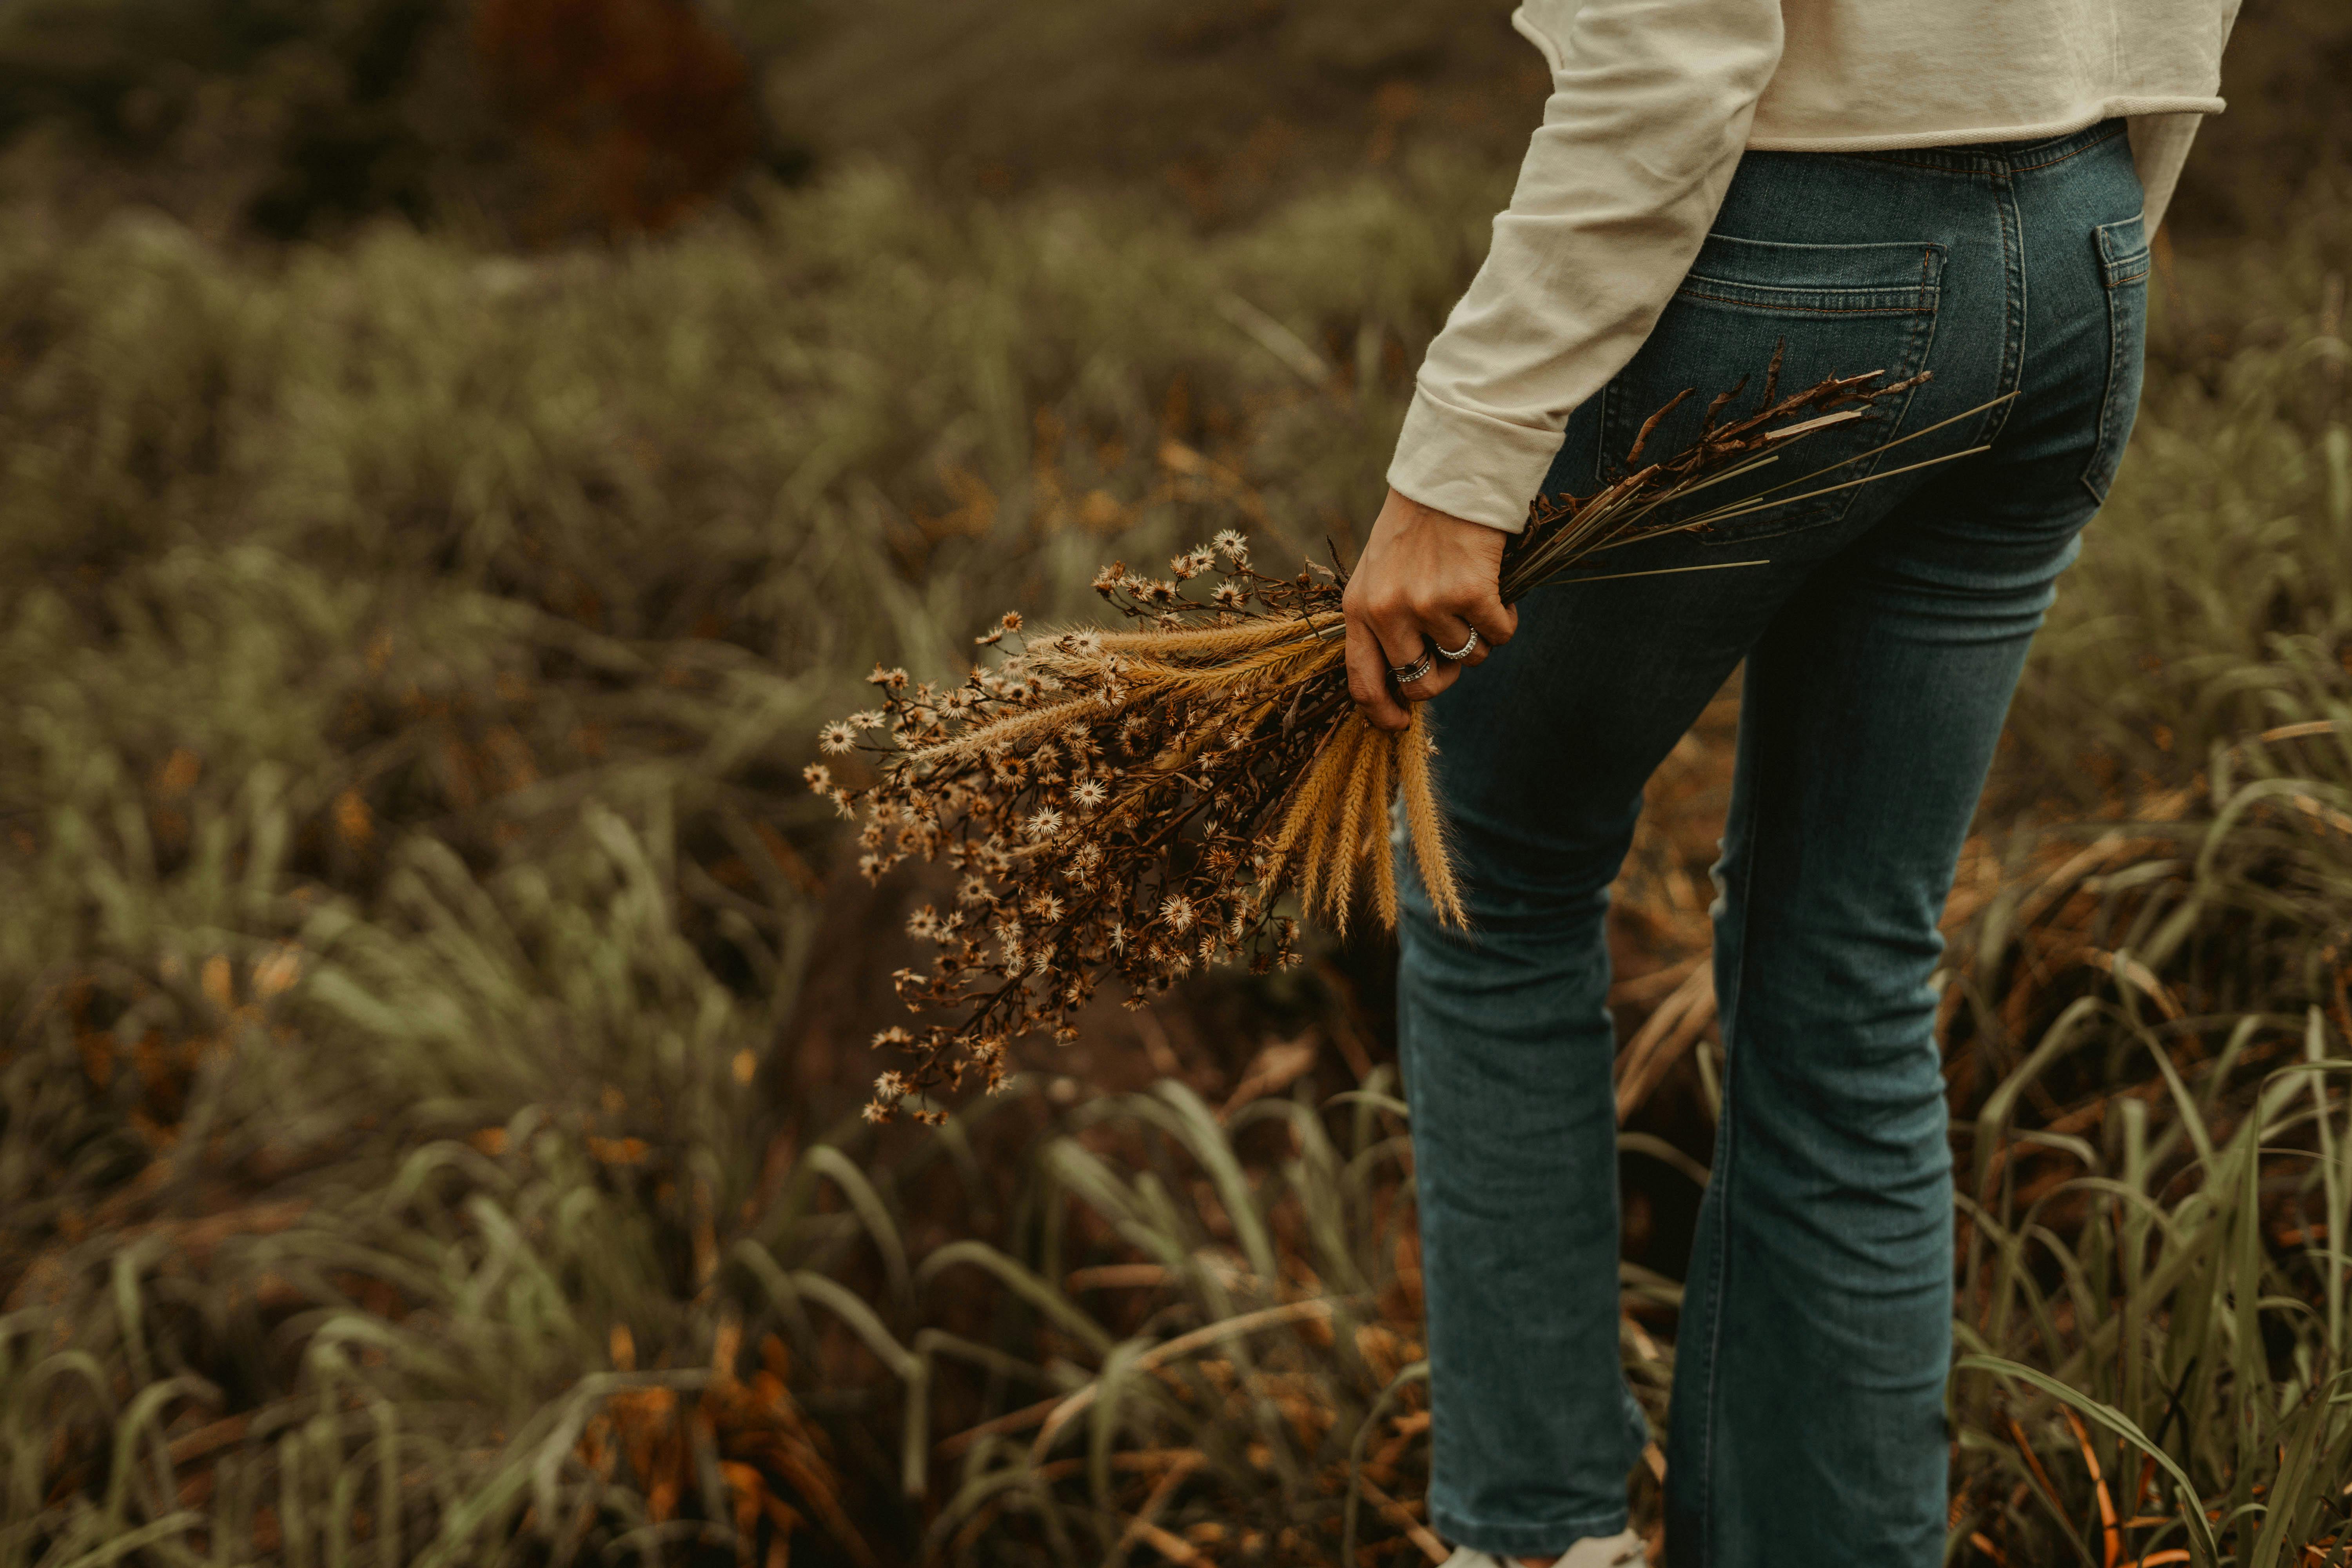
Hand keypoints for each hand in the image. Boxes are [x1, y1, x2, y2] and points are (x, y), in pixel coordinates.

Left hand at [1342, 488, 1518, 730]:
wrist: (1449, 476)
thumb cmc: (1414, 526)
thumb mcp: (1377, 572)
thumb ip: (1381, 621)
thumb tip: (1405, 676)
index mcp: (1358, 608)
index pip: (1362, 681)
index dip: (1381, 712)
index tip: (1398, 724)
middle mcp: (1387, 612)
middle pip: (1420, 682)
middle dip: (1444, 677)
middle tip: (1455, 651)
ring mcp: (1428, 605)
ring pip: (1467, 658)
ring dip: (1478, 636)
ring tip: (1474, 597)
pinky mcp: (1470, 594)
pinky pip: (1498, 635)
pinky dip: (1505, 618)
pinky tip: (1498, 591)